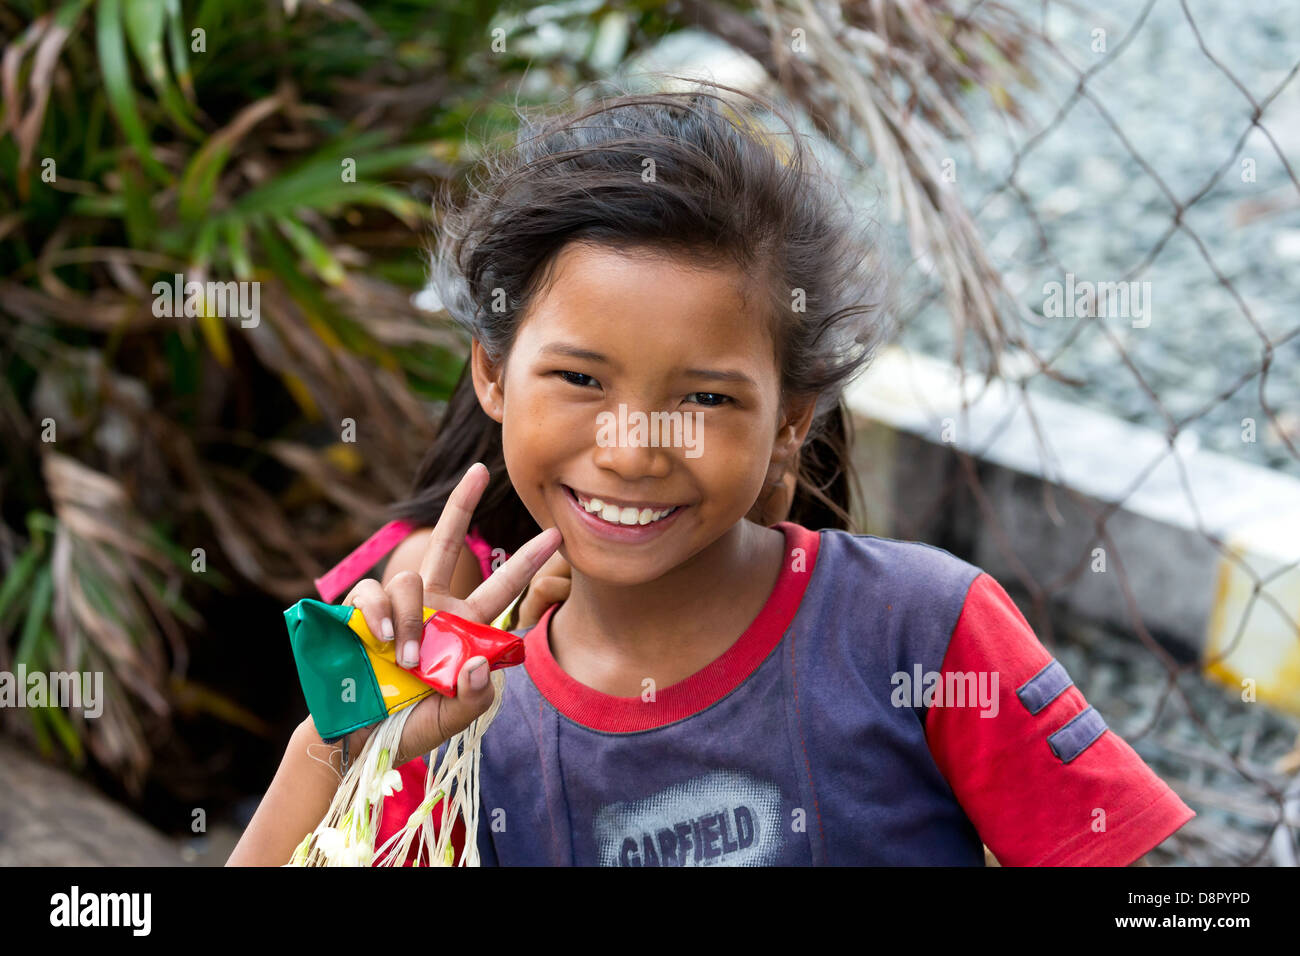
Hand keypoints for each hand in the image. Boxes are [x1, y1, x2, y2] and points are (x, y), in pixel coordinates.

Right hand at [335, 462, 561, 766]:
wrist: (356, 738)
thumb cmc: (409, 726)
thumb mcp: (453, 718)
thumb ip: (475, 698)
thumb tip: (479, 663)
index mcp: (464, 626)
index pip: (502, 586)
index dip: (527, 560)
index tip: (556, 534)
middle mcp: (433, 607)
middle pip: (449, 542)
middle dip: (462, 503)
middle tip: (479, 470)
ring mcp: (396, 606)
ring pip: (410, 580)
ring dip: (408, 621)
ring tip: (404, 659)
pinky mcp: (359, 610)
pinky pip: (373, 591)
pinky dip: (377, 614)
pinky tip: (376, 638)